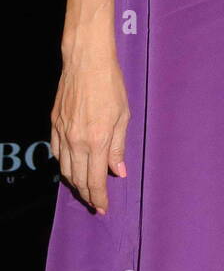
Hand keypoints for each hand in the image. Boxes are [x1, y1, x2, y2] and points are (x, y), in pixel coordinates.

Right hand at [52, 35, 128, 215]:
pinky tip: (72, 167)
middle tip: (96, 203)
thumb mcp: (123, 116)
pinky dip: (64, 165)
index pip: (95, 180)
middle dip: (87, 195)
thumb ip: (118, 147)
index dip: (99, 198)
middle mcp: (76, 141)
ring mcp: (62, 133)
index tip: (103, 208)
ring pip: (65, 169)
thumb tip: (118, 172)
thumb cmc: (110, 85)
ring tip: (85, 189)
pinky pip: (56, 153)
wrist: (86, 62)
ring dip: (75, 183)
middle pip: (78, 179)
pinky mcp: (53, 124)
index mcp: (97, 141)